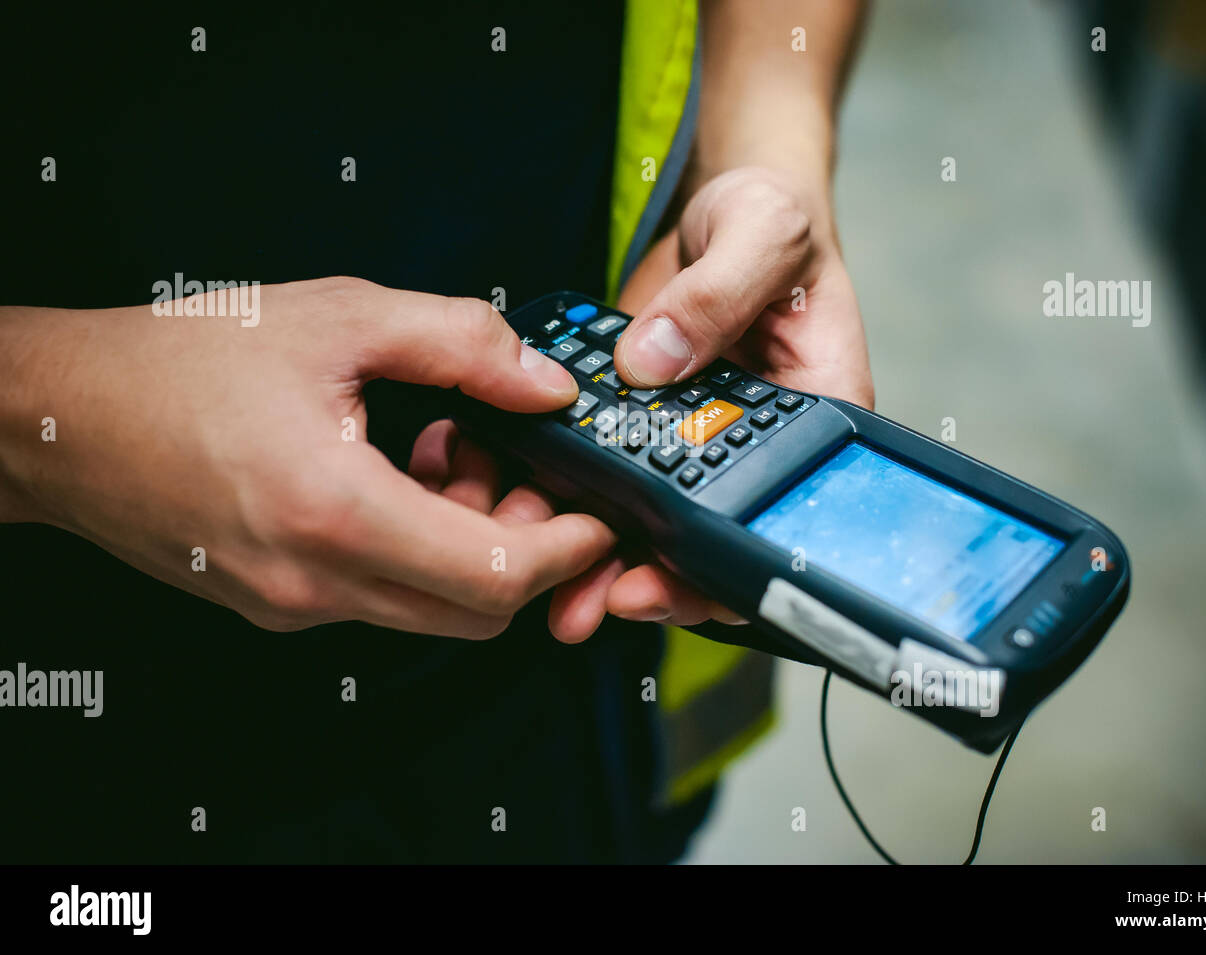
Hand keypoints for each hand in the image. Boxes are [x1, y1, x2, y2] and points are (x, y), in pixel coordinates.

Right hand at [0, 277, 613, 636]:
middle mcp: (316, 581)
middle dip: (528, 548)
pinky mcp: (276, 603)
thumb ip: (461, 344)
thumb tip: (544, 381)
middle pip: (477, 610)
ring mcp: (293, 604)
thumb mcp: (336, 318)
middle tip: (522, 472)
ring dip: (470, 546)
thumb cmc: (175, 363)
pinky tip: (398, 476)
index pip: (498, 575)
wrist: (58, 417)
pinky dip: (418, 551)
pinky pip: (380, 597)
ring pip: (431, 608)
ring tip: (448, 455)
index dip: (569, 548)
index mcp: (337, 512)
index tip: (597, 512)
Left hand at [547, 167, 872, 641]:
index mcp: (812, 412)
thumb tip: (654, 362)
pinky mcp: (645, 422)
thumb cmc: (771, 217)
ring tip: (550, 577)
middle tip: (593, 599)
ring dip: (601, 554)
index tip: (665, 582)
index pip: (778, 516)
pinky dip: (570, 493)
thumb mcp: (760, 235)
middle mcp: (754, 441)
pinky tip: (526, 500)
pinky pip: (609, 471)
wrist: (723, 208)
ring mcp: (696, 437)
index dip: (724, 567)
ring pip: (653, 520)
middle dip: (650, 581)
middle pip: (710, 538)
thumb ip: (715, 295)